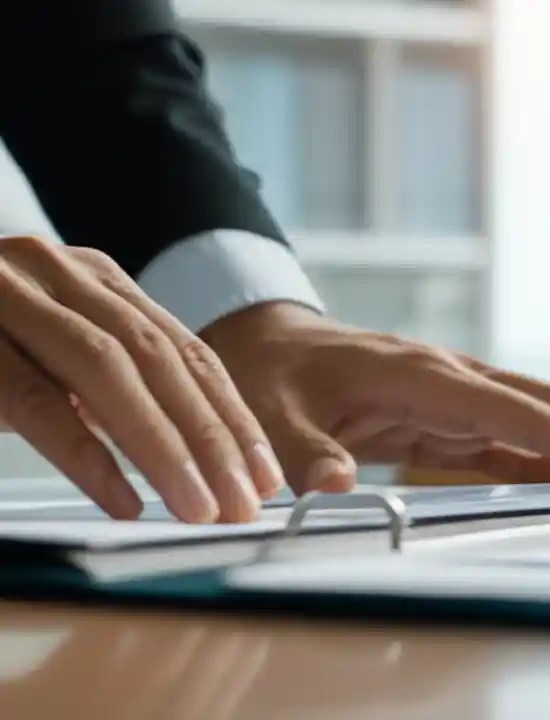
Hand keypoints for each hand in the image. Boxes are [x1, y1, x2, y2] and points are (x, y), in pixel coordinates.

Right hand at [0, 236, 284, 522]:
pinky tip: (123, 498)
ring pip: (107, 372)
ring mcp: (6, 293)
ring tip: (199, 507)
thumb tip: (190, 453)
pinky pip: (32, 398)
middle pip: (160, 359)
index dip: (231, 414)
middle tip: (244, 503)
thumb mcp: (48, 348)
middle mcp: (58, 272)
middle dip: (212, 437)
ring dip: (163, 446)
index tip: (265, 474)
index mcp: (92, 278)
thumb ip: (105, 384)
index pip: (186, 349)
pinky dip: (85, 452)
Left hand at [200, 302, 549, 491]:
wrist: (267, 342)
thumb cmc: (270, 374)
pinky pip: (520, 439)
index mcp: (421, 376)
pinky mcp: (455, 417)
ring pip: (548, 419)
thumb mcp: (271, 414)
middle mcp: (455, 379)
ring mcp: (461, 395)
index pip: (515, 412)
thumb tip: (338, 490)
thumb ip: (305, 452)